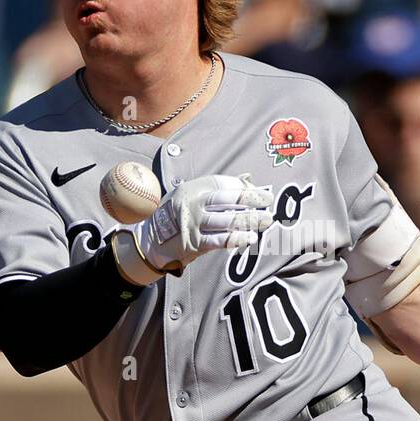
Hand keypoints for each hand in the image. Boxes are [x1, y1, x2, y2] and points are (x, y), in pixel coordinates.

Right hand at [111, 173, 272, 284]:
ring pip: (226, 220)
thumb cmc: (177, 216)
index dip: (244, 187)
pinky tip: (250, 238)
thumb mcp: (191, 195)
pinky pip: (219, 240)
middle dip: (251, 200)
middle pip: (227, 200)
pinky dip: (236, 238)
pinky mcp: (193, 243)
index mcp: (193, 189)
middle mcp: (192, 203)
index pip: (223, 184)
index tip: (262, 193)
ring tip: (266, 221)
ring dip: (249, 221)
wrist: (150, 241)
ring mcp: (192, 223)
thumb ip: (218, 188)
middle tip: (270, 203)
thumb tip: (248, 178)